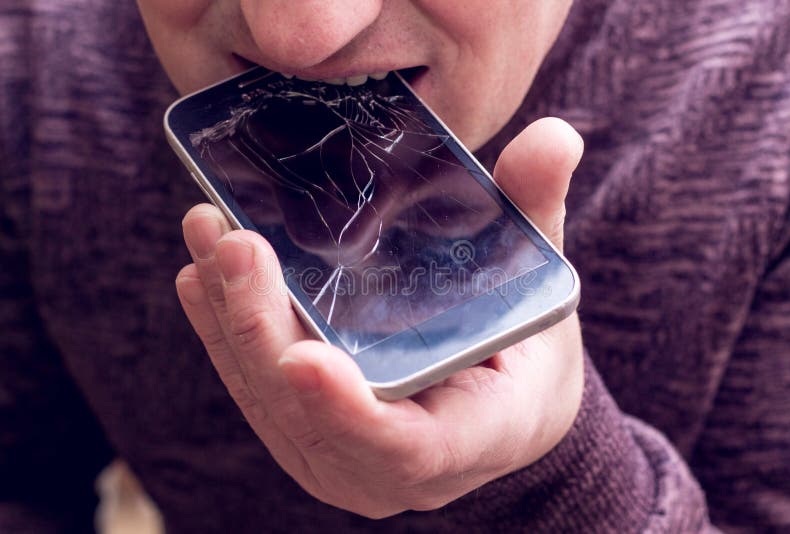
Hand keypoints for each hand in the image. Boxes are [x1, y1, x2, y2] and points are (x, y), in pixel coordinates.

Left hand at [175, 117, 584, 517]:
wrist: (495, 409)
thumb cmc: (524, 355)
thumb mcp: (543, 291)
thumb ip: (537, 217)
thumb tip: (555, 136)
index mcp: (467, 440)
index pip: (404, 445)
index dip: (351, 412)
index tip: (304, 355)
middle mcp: (391, 470)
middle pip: (311, 417)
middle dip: (263, 331)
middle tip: (234, 244)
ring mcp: (341, 460)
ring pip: (269, 404)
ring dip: (230, 322)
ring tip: (207, 240)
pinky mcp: (307, 439)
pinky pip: (256, 397)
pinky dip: (224, 338)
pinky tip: (202, 282)